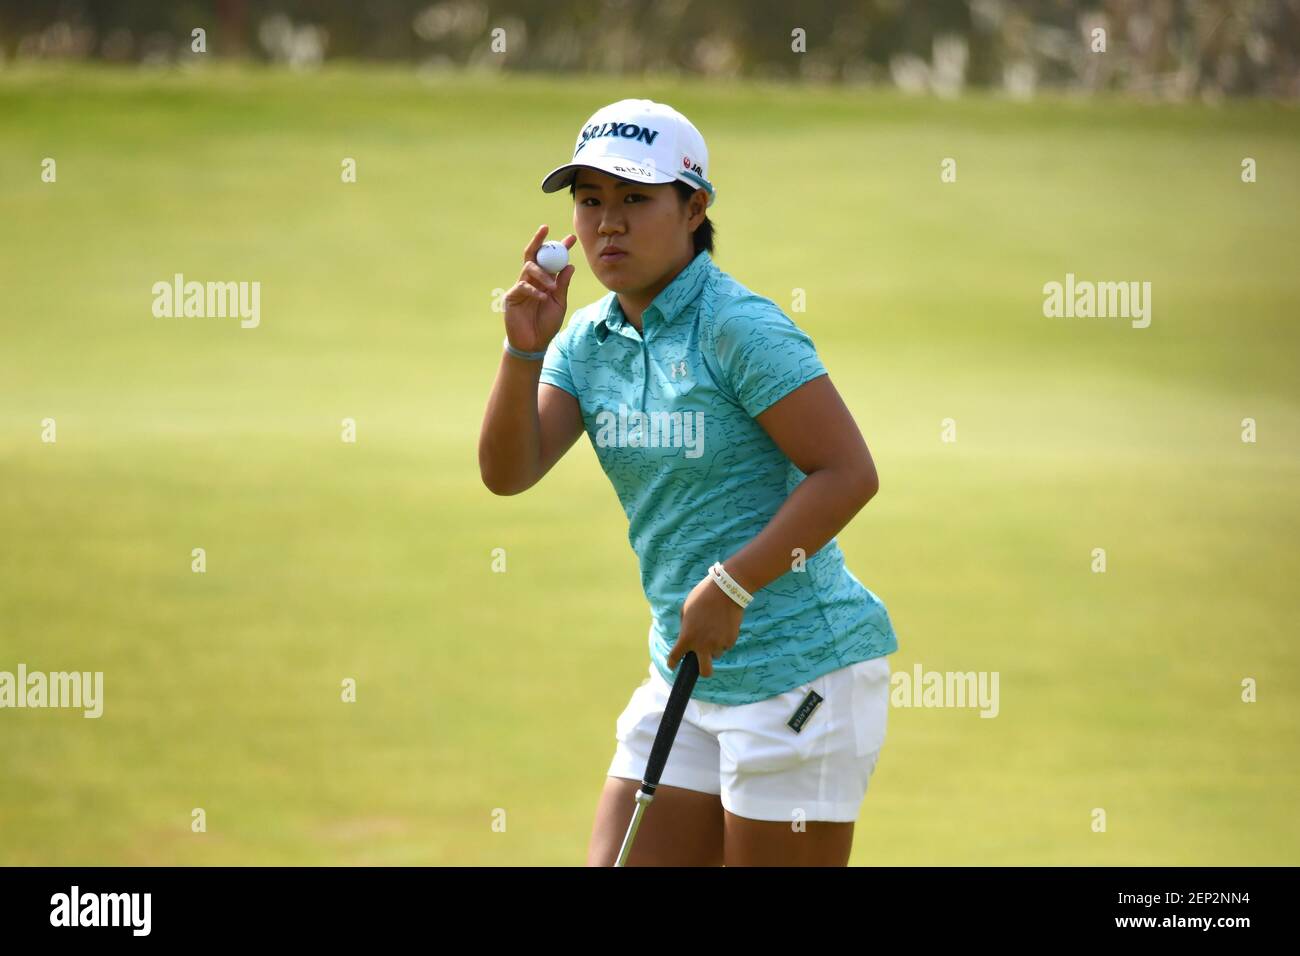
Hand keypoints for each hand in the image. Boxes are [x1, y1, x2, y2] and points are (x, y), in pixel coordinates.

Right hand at [503, 224, 575, 353]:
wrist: (534, 344)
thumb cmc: (546, 324)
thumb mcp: (559, 303)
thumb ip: (563, 285)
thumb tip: (570, 265)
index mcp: (544, 281)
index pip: (551, 260)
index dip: (559, 248)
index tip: (571, 238)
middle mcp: (532, 280)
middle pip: (533, 255)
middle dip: (540, 241)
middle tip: (546, 230)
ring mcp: (520, 287)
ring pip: (528, 268)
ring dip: (542, 274)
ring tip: (552, 287)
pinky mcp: (512, 297)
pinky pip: (523, 286)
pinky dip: (535, 290)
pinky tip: (543, 298)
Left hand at [666, 572, 746, 677]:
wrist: (725, 590)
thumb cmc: (702, 597)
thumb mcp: (686, 609)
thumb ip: (685, 626)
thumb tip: (688, 636)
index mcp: (687, 637)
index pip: (675, 657)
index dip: (672, 663)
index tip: (673, 665)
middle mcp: (703, 645)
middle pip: (705, 671)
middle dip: (703, 671)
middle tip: (702, 665)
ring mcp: (718, 644)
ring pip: (716, 654)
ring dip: (714, 647)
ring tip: (714, 629)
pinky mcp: (731, 640)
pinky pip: (726, 644)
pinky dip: (724, 638)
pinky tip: (723, 624)